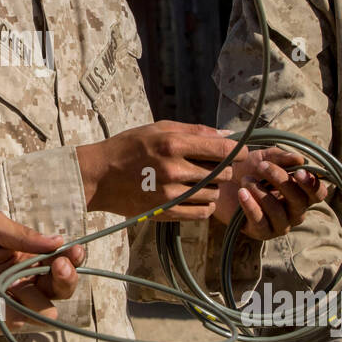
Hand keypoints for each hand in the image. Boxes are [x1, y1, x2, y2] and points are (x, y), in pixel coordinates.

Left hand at [0, 212, 84, 335]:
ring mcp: (8, 303)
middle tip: (58, 268)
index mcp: (27, 259)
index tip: (74, 253)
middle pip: (59, 291)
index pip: (60, 265)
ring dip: (30, 297)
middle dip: (65, 281)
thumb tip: (59, 241)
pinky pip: (12, 324)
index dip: (72, 262)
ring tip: (4, 282)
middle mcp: (23, 283)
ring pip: (42, 311)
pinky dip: (6, 310)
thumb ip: (23, 236)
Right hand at [75, 121, 323, 232]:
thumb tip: (227, 136)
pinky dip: (204, 206)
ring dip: (212, 188)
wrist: (98, 176)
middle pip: (222, 173)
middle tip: (213, 167)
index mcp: (172, 144)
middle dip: (223, 170)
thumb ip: (194, 131)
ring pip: (212, 194)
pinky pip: (200, 213)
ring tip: (198, 182)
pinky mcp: (165, 212)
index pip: (222, 150)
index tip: (242, 153)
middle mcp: (173, 169)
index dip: (239, 152)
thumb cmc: (128, 147)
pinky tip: (196, 198)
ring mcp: (169, 194)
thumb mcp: (158, 128)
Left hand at [231, 151, 327, 240]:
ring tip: (245, 180)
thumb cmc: (248, 170)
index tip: (298, 172)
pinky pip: (260, 222)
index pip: (318, 194)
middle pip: (299, 201)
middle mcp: (294, 212)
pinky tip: (242, 193)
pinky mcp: (261, 232)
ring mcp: (280, 225)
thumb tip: (299, 159)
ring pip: (278, 212)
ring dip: (261, 193)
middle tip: (263, 166)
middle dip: (282, 181)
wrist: (221, 183)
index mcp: (301, 193)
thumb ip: (280, 157)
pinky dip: (251, 206)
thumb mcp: (263, 158)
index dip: (312, 185)